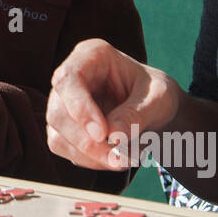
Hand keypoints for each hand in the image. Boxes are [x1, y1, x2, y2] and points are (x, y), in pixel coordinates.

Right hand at [46, 38, 181, 170]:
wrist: (155, 108)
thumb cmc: (156, 93)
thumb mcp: (159, 98)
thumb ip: (136, 114)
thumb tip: (113, 137)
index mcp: (91, 56)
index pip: (68, 79)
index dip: (80, 108)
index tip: (102, 134)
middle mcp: (70, 78)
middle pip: (59, 112)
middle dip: (87, 142)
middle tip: (119, 159)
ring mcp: (62, 104)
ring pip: (58, 135)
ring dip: (89, 155)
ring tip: (123, 160)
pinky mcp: (63, 127)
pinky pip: (64, 148)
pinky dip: (88, 160)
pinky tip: (112, 159)